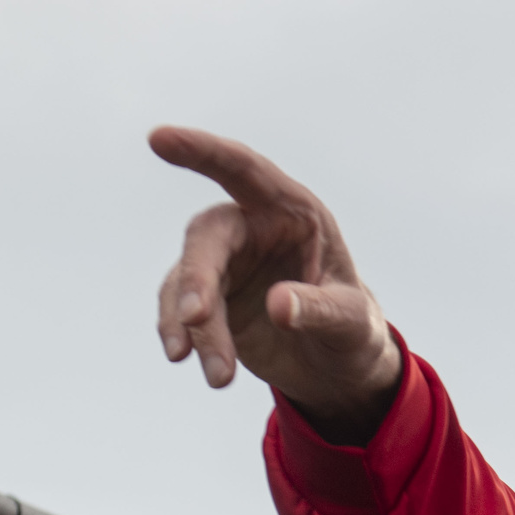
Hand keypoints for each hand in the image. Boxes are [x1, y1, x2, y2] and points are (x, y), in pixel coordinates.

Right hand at [150, 126, 404, 440]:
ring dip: (194, 325)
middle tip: (196, 318)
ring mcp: (226, 263)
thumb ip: (319, 309)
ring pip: (189, 281)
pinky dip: (181, 333)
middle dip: (197, 277)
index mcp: (294, 211)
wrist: (339, 368)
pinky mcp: (209, 299)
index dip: (203, 152)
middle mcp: (253, 228)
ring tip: (219, 375)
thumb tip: (279, 306)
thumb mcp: (352, 321)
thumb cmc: (355, 331)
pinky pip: (180, 309)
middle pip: (208, 237)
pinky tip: (186, 358)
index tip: (159, 138)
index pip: (244, 170)